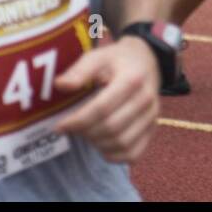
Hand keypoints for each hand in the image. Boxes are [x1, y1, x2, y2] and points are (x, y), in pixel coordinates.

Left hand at [54, 36, 160, 163]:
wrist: (145, 62)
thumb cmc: (116, 60)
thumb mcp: (98, 56)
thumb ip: (79, 71)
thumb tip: (60, 85)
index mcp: (132, 78)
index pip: (102, 108)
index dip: (78, 120)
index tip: (59, 125)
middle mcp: (147, 99)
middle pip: (111, 127)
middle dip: (85, 132)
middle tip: (71, 128)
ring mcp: (152, 116)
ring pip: (122, 143)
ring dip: (97, 144)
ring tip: (84, 133)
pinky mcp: (153, 129)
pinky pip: (133, 153)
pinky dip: (114, 155)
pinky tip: (100, 144)